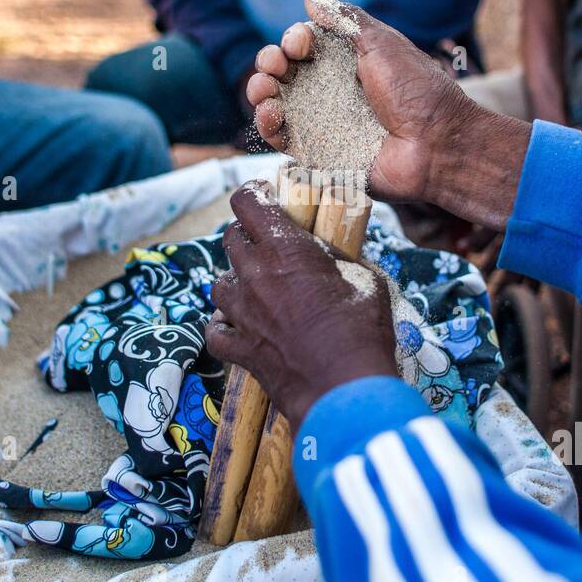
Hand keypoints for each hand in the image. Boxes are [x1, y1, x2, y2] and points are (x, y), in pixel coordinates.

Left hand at [205, 182, 396, 431]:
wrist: (344, 389)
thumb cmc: (362, 330)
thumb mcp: (366, 280)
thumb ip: (342, 259)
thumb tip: (336, 255)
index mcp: (284, 248)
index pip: (247, 201)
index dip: (254, 193)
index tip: (266, 195)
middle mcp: (253, 275)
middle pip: (230, 238)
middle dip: (248, 234)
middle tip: (269, 242)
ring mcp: (240, 313)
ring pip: (219, 283)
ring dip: (236, 280)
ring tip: (257, 288)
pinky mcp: (238, 348)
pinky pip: (215, 329)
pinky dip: (224, 325)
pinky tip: (240, 326)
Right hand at [247, 0, 530, 229]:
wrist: (436, 144)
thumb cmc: (416, 91)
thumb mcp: (382, 43)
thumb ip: (346, 19)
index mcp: (346, 64)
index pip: (304, 47)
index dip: (294, 39)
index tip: (302, 41)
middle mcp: (331, 93)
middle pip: (283, 74)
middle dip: (270, 62)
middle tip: (276, 63)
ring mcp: (322, 125)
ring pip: (275, 104)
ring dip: (259, 90)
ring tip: (264, 87)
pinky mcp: (318, 155)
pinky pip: (282, 140)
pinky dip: (267, 125)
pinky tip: (270, 112)